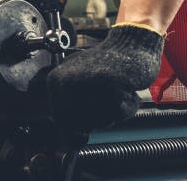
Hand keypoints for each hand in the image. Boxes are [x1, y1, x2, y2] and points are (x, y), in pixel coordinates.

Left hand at [47, 24, 163, 132]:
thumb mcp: (80, 84)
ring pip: (99, 122)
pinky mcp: (112, 86)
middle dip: (95, 121)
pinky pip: (117, 115)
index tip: (81, 132)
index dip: (72, 130)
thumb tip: (68, 141)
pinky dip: (126, 109)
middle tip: (105, 103)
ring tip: (116, 93)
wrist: (130, 46)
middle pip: (78, 124)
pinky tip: (126, 91)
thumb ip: (72, 110)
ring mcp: (88, 84)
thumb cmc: (107, 66)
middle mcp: (68, 81)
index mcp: (56, 80)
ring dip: (111, 115)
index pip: (59, 118)